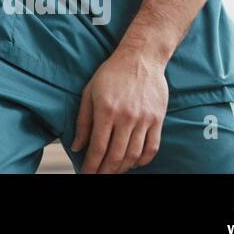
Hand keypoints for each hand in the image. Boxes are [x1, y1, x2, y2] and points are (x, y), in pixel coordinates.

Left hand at [70, 47, 168, 172]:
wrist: (141, 58)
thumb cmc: (111, 73)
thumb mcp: (89, 92)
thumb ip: (83, 121)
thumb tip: (76, 146)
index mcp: (106, 110)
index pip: (98, 147)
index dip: (92, 165)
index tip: (86, 173)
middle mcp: (126, 117)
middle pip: (116, 155)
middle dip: (106, 170)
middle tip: (99, 175)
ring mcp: (144, 119)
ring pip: (134, 155)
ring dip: (122, 168)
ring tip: (113, 171)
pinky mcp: (157, 120)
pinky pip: (152, 148)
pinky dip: (143, 161)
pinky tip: (133, 163)